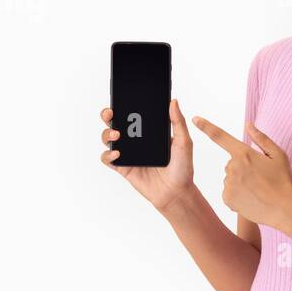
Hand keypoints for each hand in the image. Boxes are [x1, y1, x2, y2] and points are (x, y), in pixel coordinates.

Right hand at [99, 98, 194, 212]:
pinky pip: (108, 159)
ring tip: (117, 134)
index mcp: (149, 131)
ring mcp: (128, 154)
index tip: (121, 98)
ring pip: (108, 139)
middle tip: (110, 113)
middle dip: (108, 115)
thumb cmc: (182, 168)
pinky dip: (108, 154)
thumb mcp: (184, 142)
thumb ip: (178, 122)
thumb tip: (173, 101)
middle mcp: (136, 140)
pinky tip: (118, 153)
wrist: (176, 192)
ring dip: (107, 133)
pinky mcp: (123, 168)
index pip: (132, 114)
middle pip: (115, 123)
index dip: (124, 105)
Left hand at [192, 117, 291, 229]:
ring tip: (258, 190)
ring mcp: (228, 184)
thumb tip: (248, 124)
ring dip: (240, 182)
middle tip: (260, 178)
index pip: (220, 136)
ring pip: (230, 179)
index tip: (195, 119)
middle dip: (242, 168)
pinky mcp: (227, 199)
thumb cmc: (283, 181)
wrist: (284, 209)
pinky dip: (237, 195)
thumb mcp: (278, 155)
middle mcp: (232, 167)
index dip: (206, 126)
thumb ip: (261, 138)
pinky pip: (229, 192)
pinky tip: (251, 198)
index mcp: (244, 153)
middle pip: (231, 163)